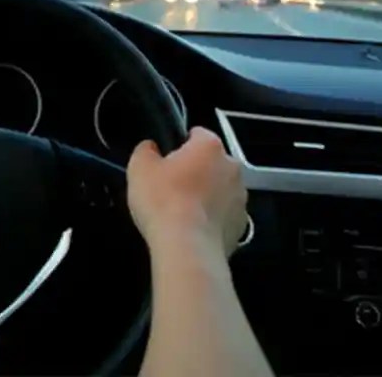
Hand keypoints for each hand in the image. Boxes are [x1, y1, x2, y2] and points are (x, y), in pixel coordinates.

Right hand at [127, 127, 246, 256]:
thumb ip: (145, 150)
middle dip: (195, 171)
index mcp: (210, 146)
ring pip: (220, 189)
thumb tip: (151, 148)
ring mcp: (241, 197)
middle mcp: (232, 166)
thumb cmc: (163, 201)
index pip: (196, 133)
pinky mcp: (242, 224)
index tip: (165, 163)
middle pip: (211, 162)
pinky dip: (212, 219)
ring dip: (206, 195)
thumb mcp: (139, 168)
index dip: (178, 146)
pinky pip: (224, 215)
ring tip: (182, 213)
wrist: (188, 249)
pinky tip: (194, 231)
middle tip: (171, 188)